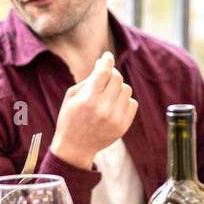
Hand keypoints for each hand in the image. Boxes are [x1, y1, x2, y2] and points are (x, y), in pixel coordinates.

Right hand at [49, 52, 138, 168]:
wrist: (75, 147)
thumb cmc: (70, 117)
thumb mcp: (72, 96)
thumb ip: (89, 79)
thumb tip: (105, 64)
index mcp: (88, 99)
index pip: (104, 72)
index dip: (107, 60)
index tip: (107, 56)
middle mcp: (103, 108)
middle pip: (117, 78)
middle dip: (111, 74)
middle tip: (104, 77)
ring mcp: (115, 118)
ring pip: (126, 89)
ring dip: (118, 87)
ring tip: (107, 93)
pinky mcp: (123, 126)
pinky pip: (133, 103)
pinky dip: (125, 100)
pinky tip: (114, 104)